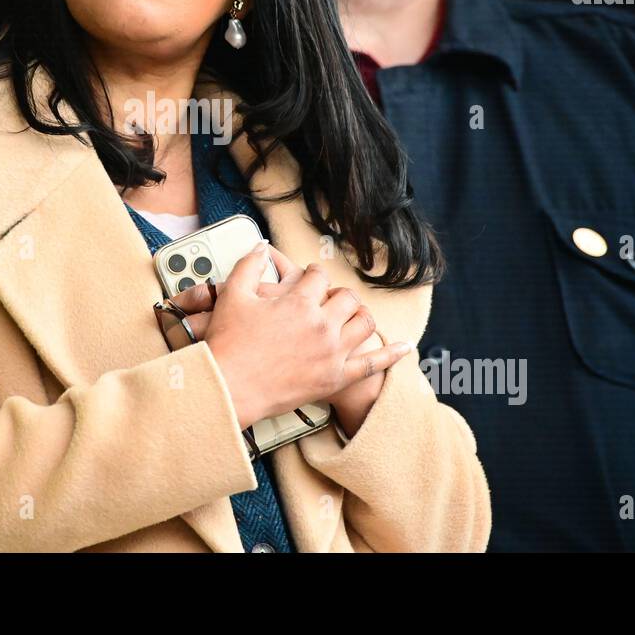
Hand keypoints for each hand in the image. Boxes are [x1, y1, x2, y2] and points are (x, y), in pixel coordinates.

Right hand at [201, 243, 406, 429]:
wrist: (229, 388)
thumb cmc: (229, 344)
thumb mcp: (233, 296)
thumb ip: (249, 266)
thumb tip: (260, 246)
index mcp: (299, 302)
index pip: (318, 276)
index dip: (313, 275)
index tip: (309, 278)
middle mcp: (322, 325)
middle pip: (347, 298)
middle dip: (337, 294)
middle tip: (327, 299)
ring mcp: (332, 353)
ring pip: (364, 323)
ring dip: (360, 315)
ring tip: (349, 316)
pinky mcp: (336, 378)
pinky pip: (373, 364)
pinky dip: (392, 354)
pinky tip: (405, 346)